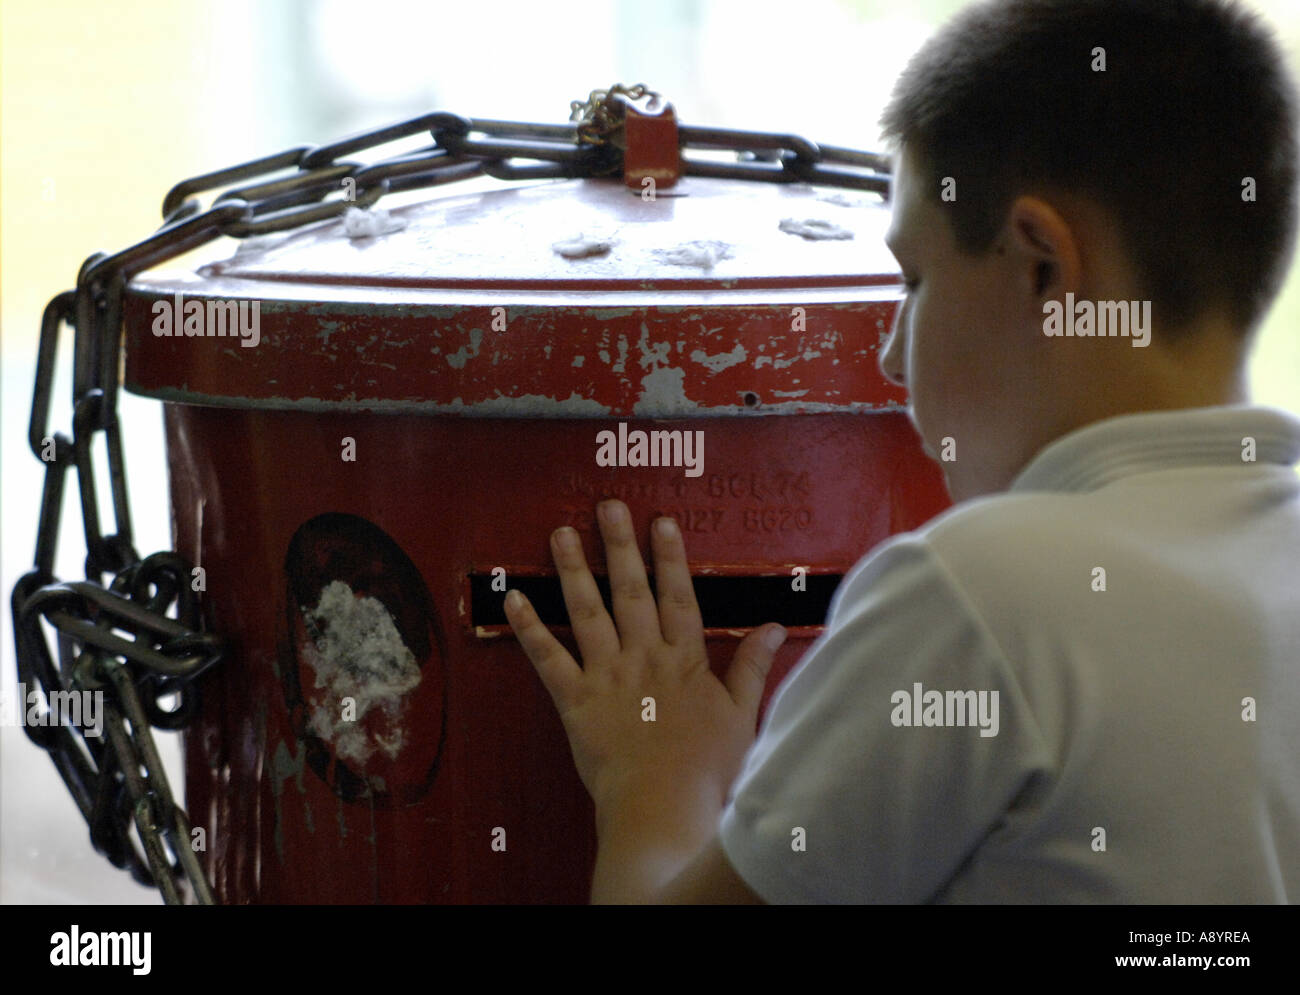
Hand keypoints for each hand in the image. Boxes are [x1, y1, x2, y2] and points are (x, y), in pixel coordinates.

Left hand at [504, 499, 786, 825]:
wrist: (663, 807)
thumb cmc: (708, 769)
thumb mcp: (743, 715)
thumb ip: (752, 666)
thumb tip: (772, 625)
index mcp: (684, 660)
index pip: (677, 596)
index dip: (669, 557)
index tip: (660, 522)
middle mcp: (643, 657)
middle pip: (630, 591)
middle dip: (619, 545)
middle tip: (607, 506)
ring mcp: (607, 677)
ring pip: (587, 612)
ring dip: (573, 570)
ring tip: (560, 533)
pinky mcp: (575, 702)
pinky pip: (548, 659)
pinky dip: (529, 628)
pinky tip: (514, 598)